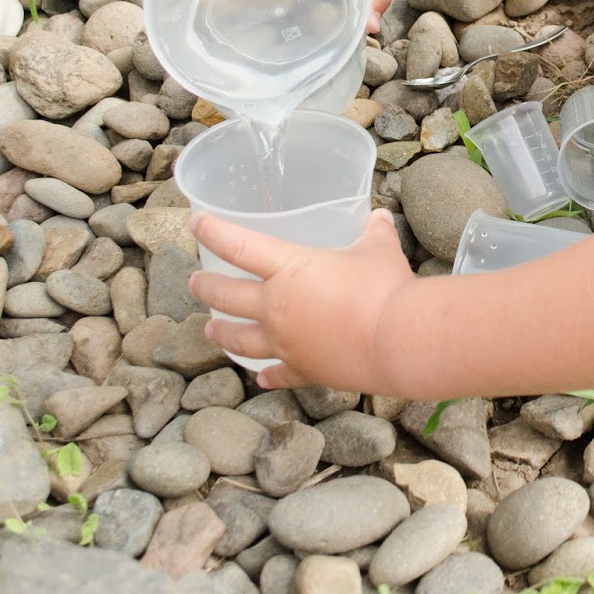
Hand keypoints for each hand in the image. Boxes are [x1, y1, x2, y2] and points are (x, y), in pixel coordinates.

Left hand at [188, 208, 414, 391]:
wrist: (398, 341)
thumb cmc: (385, 288)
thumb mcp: (380, 250)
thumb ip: (375, 232)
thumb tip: (381, 216)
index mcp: (289, 269)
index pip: (239, 245)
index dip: (213, 232)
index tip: (195, 223)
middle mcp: (276, 307)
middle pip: (226, 296)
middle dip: (205, 287)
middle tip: (194, 283)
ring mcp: (286, 343)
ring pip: (240, 339)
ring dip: (221, 333)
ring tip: (210, 329)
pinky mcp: (305, 370)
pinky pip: (278, 374)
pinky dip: (268, 375)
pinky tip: (260, 377)